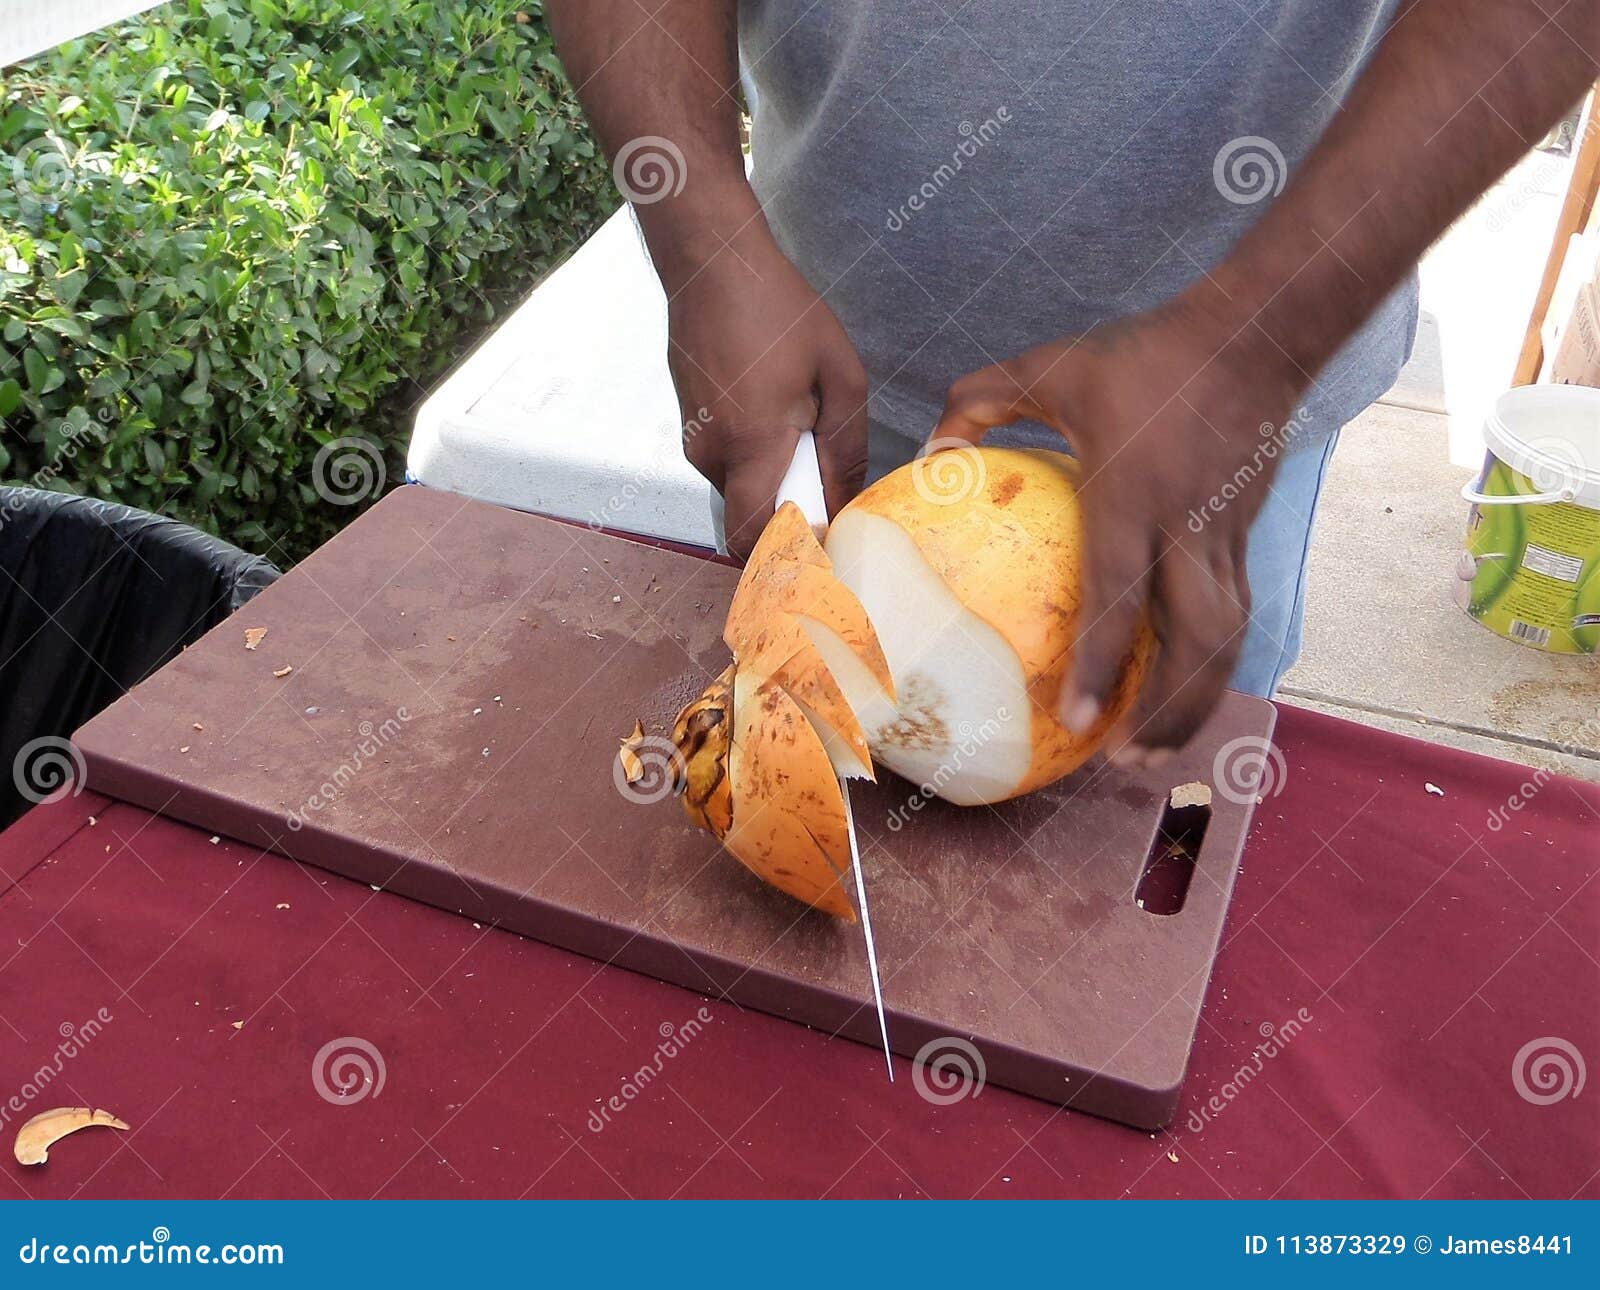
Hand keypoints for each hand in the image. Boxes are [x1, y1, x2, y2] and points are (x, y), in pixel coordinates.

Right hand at [664, 231, 867, 560]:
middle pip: (750, 515)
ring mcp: (694, 438)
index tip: (821, 550)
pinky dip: (755, 455)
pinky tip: (779, 414)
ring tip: (805, 435)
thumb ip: (846, 447)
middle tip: (829, 489)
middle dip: (790, 513)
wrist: (712, 263)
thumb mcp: (838, 374)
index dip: (784, 554)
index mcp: (752, 446)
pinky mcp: (689, 422)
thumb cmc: (780, 310)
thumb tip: (847, 502)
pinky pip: (727, 460)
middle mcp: (711, 453)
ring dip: (773, 478)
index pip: (753, 537)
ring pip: (739, 487)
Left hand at [930, 289, 1305, 765]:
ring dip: (1196, 702)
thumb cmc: (1148, 352)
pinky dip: (1213, 666)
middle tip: (1125, 760)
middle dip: (1166, 710)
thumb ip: (983, 397)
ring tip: (1157, 750)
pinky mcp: (1248, 534)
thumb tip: (931, 447)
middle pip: (1193, 641)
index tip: (1077, 719)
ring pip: (1226, 640)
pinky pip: (1237, 616)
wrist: (1257, 334)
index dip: (1100, 664)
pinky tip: (1186, 695)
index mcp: (1132, 493)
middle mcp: (1187, 527)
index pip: (1119, 595)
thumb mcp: (1057, 364)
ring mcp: (1226, 535)